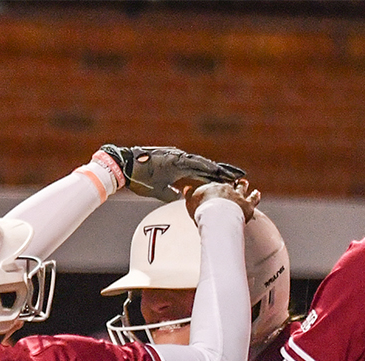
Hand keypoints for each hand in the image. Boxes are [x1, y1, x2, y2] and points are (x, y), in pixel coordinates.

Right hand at [97, 145, 243, 200]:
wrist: (124, 167)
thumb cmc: (139, 178)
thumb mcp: (157, 188)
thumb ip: (169, 192)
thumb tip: (180, 198)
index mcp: (178, 167)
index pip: (201, 172)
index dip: (216, 176)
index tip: (230, 181)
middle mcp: (180, 160)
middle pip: (206, 167)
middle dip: (223, 172)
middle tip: (240, 176)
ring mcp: (177, 158)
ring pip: (202, 163)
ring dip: (217, 169)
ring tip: (233, 175)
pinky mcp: (173, 158)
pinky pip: (191, 163)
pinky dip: (204, 166)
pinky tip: (215, 170)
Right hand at [181, 178, 260, 221]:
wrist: (217, 218)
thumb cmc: (203, 212)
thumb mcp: (191, 203)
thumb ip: (189, 195)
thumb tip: (186, 188)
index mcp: (213, 187)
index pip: (215, 183)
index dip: (215, 184)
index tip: (215, 183)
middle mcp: (227, 188)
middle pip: (229, 183)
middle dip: (230, 182)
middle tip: (231, 180)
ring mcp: (238, 195)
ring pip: (242, 187)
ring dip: (242, 184)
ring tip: (244, 182)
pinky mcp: (248, 204)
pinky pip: (253, 198)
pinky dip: (255, 195)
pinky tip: (257, 193)